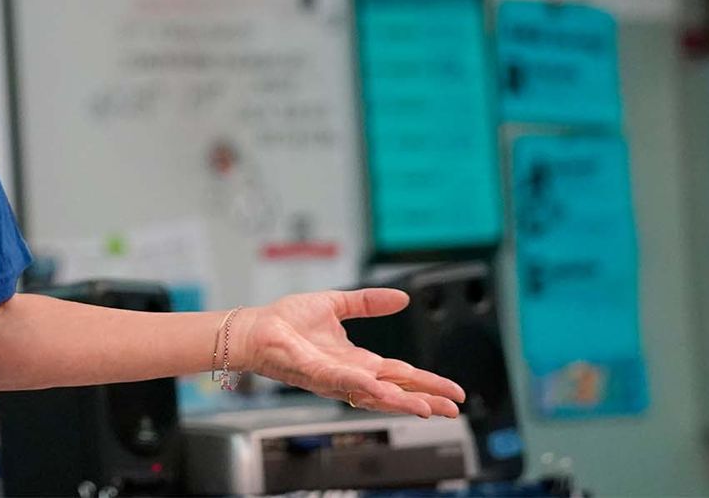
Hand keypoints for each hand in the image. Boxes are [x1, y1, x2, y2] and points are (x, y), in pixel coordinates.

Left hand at [232, 289, 465, 417]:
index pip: (400, 375)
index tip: (453, 392)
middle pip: (394, 391)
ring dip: (399, 401)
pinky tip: (378, 388)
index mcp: (357, 361)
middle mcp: (348, 374)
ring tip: (426, 409)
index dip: (427, 383)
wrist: (255, 326)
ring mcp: (332, 377)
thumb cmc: (287, 321)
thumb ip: (368, 302)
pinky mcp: (312, 372)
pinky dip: (359, 385)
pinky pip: (338, 380)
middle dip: (424, 401)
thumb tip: (402, 297)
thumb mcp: (337, 304)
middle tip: (453, 410)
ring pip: (372, 394)